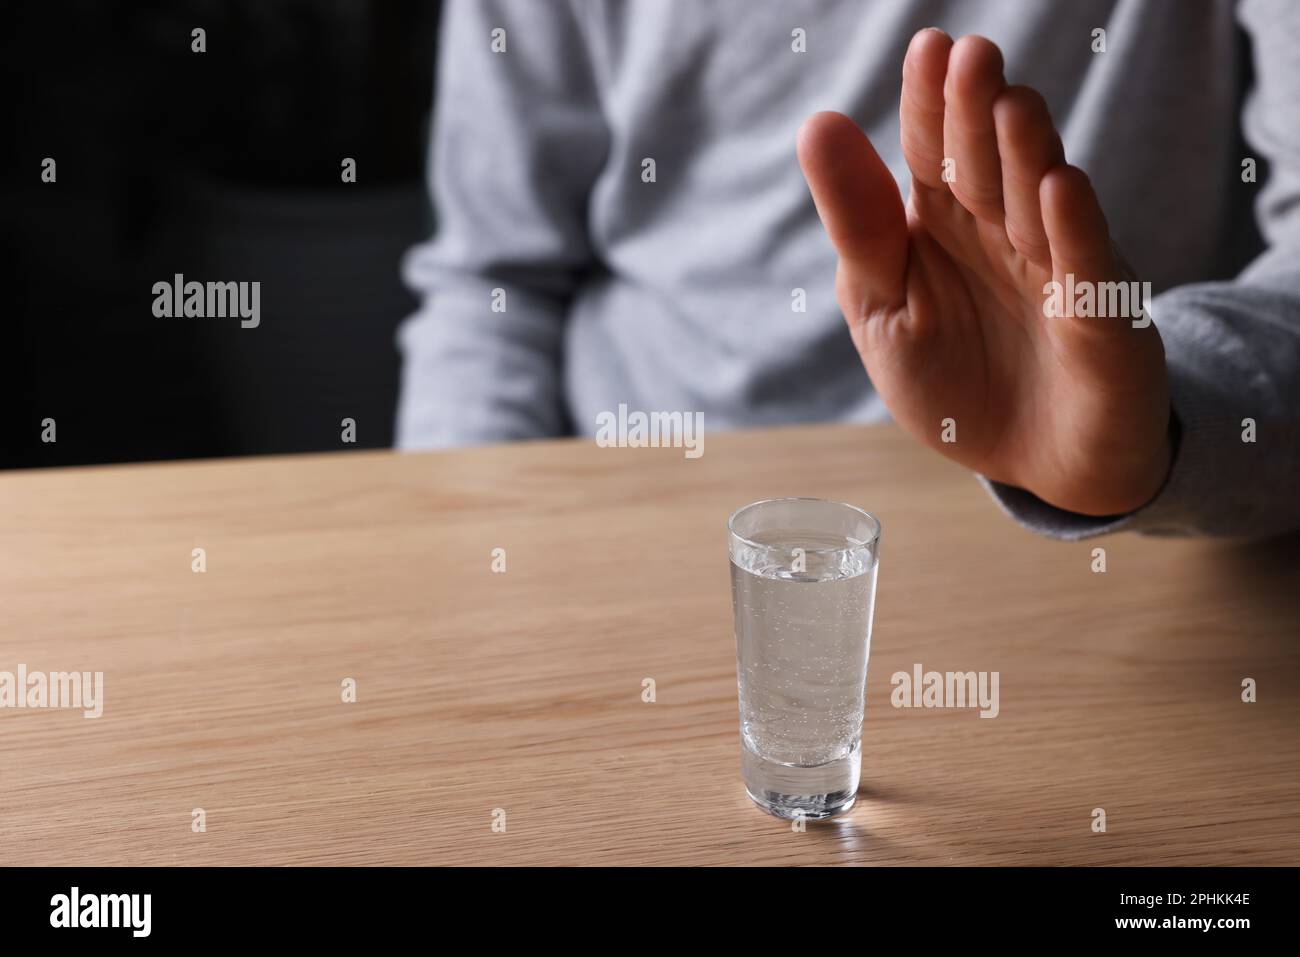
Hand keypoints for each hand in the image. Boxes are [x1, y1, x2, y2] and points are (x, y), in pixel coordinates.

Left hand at [797, 29, 1171, 515]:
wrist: (1033, 464)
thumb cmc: (953, 382)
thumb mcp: (883, 307)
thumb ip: (860, 228)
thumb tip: (817, 124)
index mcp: (944, 224)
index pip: (931, 152)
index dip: (928, 104)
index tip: (926, 49)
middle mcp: (1003, 231)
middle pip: (985, 165)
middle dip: (975, 113)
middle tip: (969, 55)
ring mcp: (1057, 268)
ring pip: (1037, 202)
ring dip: (1024, 154)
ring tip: (1008, 103)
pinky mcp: (1100, 318)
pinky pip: (1084, 270)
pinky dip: (1073, 231)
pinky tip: (1058, 189)